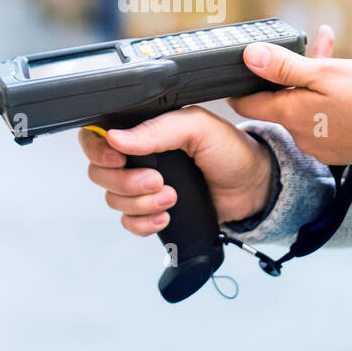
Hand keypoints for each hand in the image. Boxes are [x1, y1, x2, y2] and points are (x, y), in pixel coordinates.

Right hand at [78, 108, 273, 236]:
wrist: (252, 188)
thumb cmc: (230, 150)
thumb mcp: (198, 128)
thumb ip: (158, 129)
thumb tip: (117, 138)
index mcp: (144, 130)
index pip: (98, 137)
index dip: (99, 151)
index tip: (118, 160)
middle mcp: (138, 157)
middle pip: (100, 173)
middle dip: (126, 182)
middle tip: (157, 182)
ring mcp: (143, 186)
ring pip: (114, 200)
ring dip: (140, 203)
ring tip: (170, 198)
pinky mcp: (151, 211)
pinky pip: (129, 223)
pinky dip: (143, 223)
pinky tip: (165, 217)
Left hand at [226, 31, 351, 166]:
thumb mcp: (330, 73)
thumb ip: (286, 67)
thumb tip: (248, 57)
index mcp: (293, 116)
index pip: (247, 102)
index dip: (242, 80)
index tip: (244, 63)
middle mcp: (302, 137)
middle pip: (281, 100)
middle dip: (291, 69)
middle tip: (310, 43)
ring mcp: (323, 145)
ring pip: (306, 105)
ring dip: (314, 79)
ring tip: (334, 49)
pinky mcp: (343, 148)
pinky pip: (325, 118)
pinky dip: (330, 97)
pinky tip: (350, 78)